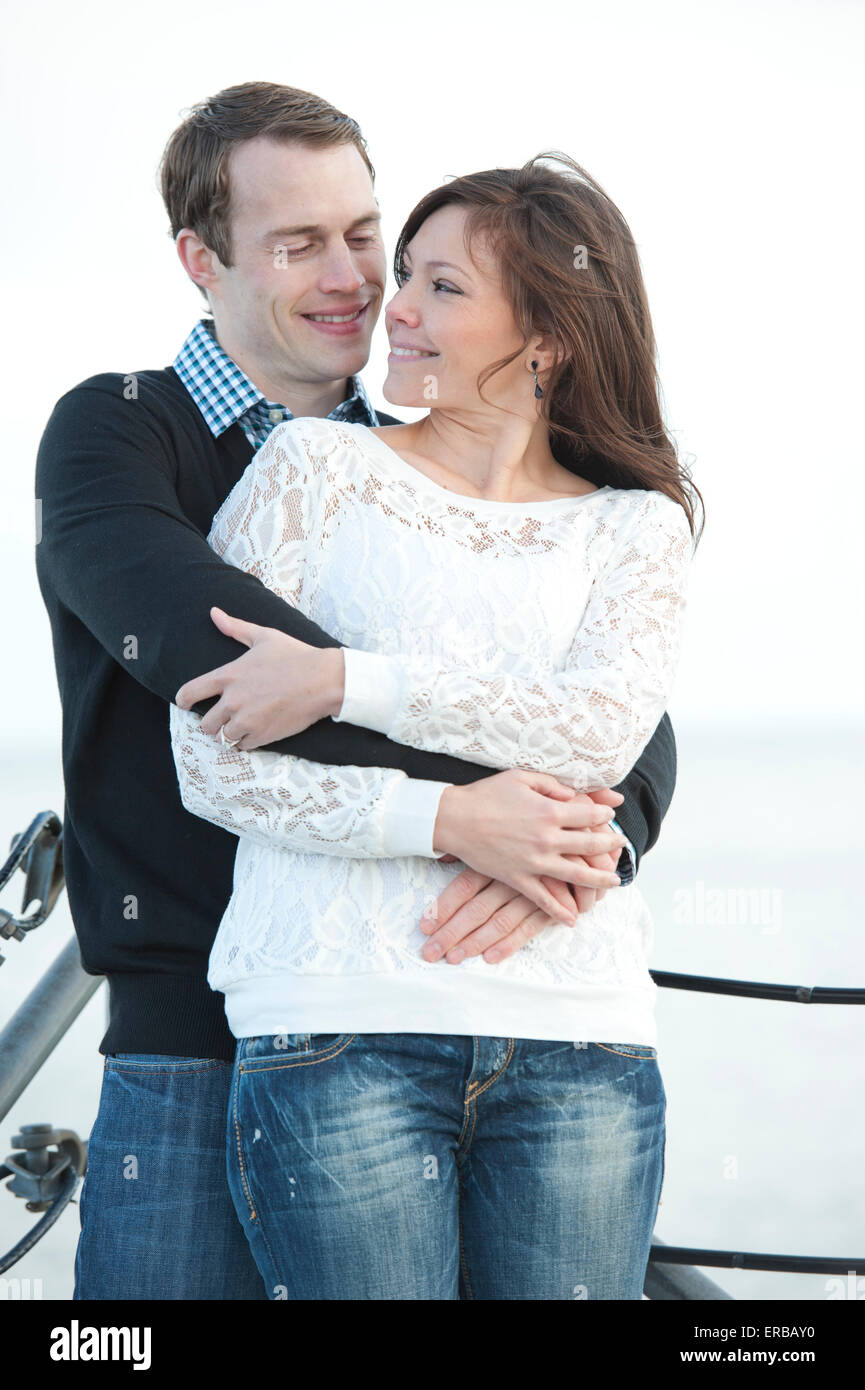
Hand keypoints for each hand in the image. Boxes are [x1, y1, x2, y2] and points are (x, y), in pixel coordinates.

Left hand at [173, 609, 344, 748]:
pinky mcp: (262, 735)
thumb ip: (235, 627)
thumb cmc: (295, 655)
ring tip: (238, 727)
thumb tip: (214, 613)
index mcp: (228, 676)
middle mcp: (232, 701)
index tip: (185, 704)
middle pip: (206, 724)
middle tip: (222, 719)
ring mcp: (246, 720)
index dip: (183, 700)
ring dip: (228, 734)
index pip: (190, 692)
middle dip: (212, 722)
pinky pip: (242, 746)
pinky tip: (254, 732)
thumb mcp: (264, 636)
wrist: (323, 680)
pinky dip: (245, 741)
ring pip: (222, 738)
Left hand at [419, 847, 622, 966]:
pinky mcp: (547, 906)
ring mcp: (528, 894)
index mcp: (497, 860)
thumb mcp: (509, 830)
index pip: (463, 887)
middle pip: (473, 910)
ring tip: (451, 959)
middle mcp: (508, 878)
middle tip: (429, 953)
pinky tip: (489, 958)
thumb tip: (442, 855)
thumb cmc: (542, 825)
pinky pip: (524, 929)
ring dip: (472, 943)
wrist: (588, 829)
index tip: (424, 926)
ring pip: (495, 923)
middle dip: (449, 933)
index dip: (443, 907)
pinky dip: (507, 944)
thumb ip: (484, 841)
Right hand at [432, 770, 627, 921]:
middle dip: (610, 845)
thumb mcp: (522, 778)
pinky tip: (574, 918)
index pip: (590, 814)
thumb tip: (577, 794)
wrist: (455, 818)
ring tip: (614, 882)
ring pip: (577, 875)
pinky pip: (544, 899)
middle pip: (591, 845)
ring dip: (600, 880)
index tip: (609, 813)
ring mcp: (534, 861)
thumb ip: (553, 785)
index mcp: (550, 811)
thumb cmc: (487, 794)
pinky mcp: (519, 878)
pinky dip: (560, 910)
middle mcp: (547, 838)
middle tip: (620, 845)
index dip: (604, 813)